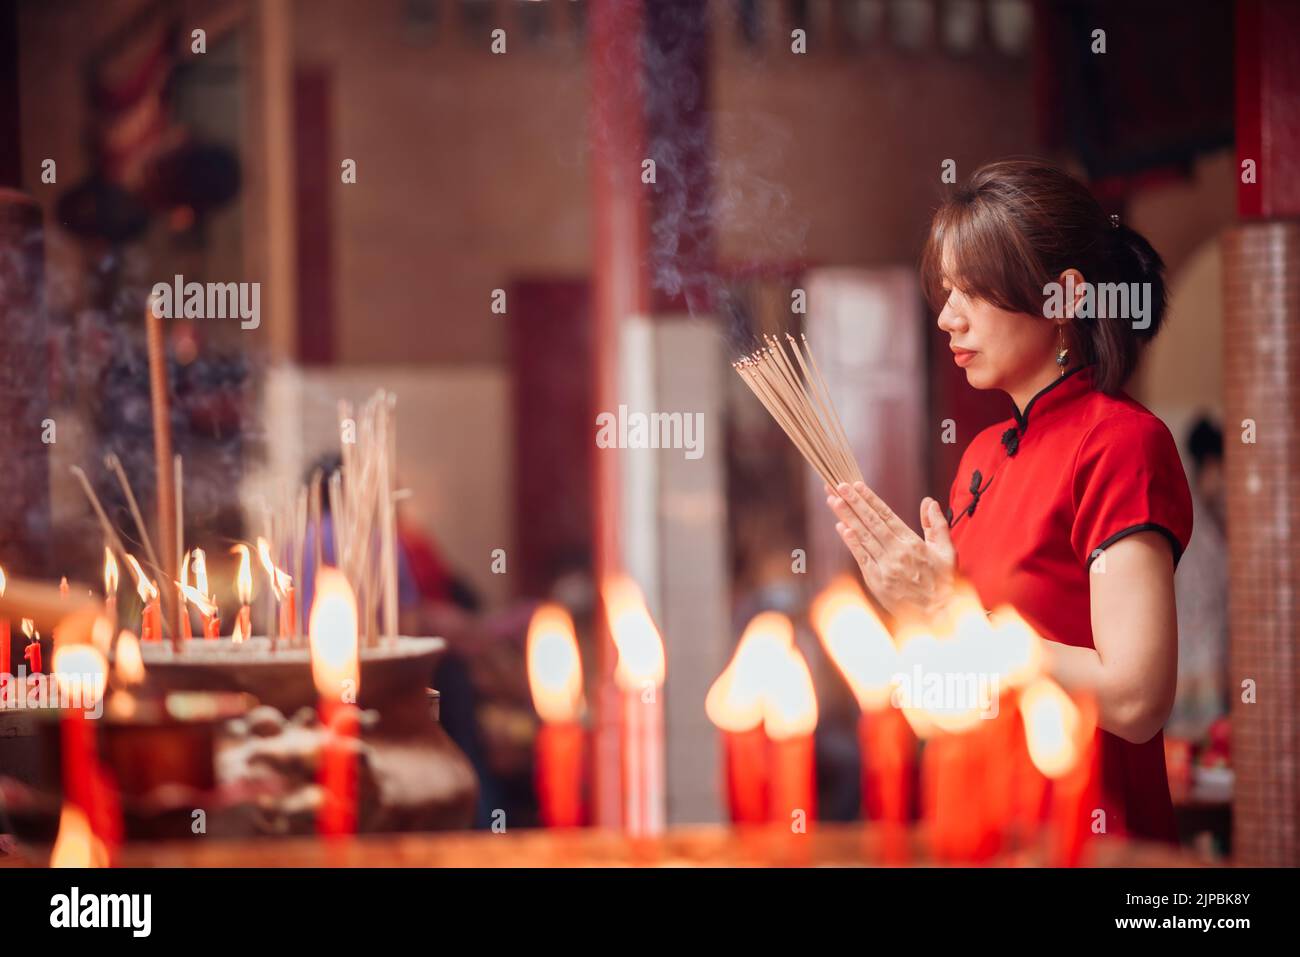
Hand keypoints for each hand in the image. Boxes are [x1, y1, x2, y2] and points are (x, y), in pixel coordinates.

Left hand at [825, 481, 955, 619]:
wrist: (938, 615)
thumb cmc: (943, 581)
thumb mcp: (947, 551)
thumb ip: (937, 525)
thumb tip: (928, 502)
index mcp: (912, 543)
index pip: (886, 515)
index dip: (870, 499)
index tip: (856, 485)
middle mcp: (897, 553)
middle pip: (870, 522)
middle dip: (853, 502)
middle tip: (838, 486)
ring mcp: (885, 567)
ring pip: (862, 537)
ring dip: (846, 517)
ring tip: (833, 500)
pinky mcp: (876, 581)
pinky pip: (861, 557)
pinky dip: (851, 542)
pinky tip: (841, 528)